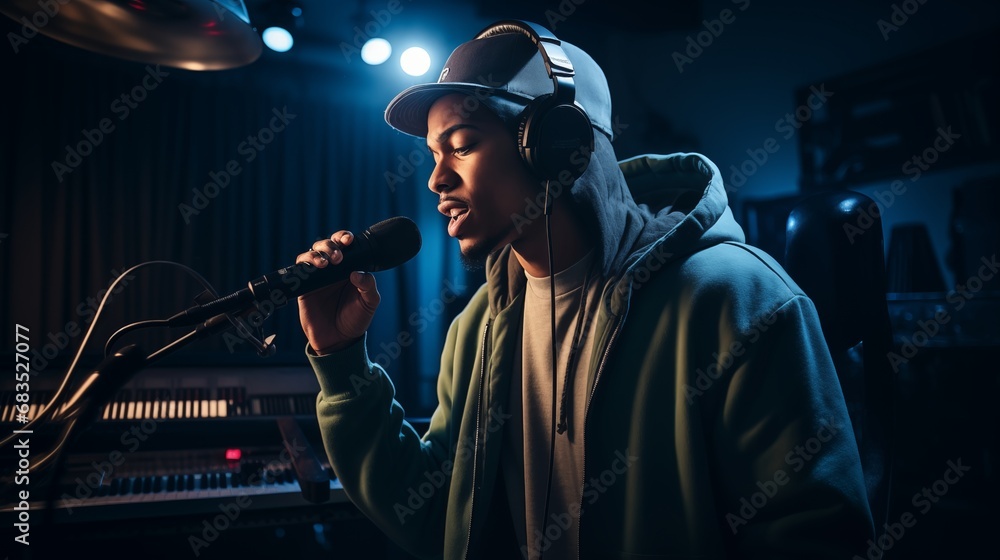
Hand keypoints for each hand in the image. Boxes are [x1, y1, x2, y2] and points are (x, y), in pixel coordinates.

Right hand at [296, 230, 379, 354]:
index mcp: (349, 268)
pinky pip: (300, 269)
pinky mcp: (304, 287)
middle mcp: (332, 269)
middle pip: (326, 245)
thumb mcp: (369, 302)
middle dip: (331, 245)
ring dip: (317, 253)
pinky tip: (313, 268)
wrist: (338, 340)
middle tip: (338, 257)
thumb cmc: (355, 319)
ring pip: (311, 254)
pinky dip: (304, 264)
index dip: (344, 238)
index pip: (345, 246)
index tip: (349, 240)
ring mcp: (317, 277)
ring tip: (326, 263)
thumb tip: (357, 273)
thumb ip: (368, 286)